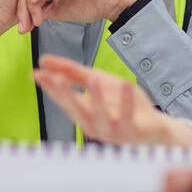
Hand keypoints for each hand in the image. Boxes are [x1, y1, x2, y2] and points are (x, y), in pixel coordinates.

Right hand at [33, 54, 191, 145]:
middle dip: (65, 94)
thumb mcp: (99, 82)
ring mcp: (112, 130)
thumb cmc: (124, 106)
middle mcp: (93, 124)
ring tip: (92, 79)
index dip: (50, 87)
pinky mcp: (132, 131)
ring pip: (101, 115)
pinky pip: (128, 115)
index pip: (63, 99)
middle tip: (54, 78)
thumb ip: (74, 72)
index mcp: (83, 113)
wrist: (155, 129)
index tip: (36, 73)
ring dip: (96, 98)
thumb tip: (45, 61)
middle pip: (77, 109)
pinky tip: (125, 83)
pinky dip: (126, 101)